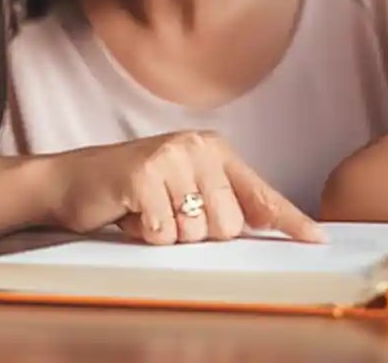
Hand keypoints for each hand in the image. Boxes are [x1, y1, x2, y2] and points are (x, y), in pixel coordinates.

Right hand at [37, 131, 325, 244]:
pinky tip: (132, 214)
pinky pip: (164, 233)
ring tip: (148, 212)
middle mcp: (199, 147)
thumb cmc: (132, 190)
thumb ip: (222, 201)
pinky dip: (147, 235)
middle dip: (198, 234)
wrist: (70, 180)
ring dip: (170, 236)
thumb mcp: (183, 189)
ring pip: (196, 231)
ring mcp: (171, 157)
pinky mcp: (144, 174)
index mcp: (216, 150)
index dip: (290, 220)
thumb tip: (262, 224)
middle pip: (228, 224)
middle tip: (168, 215)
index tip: (317, 240)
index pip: (261, 192)